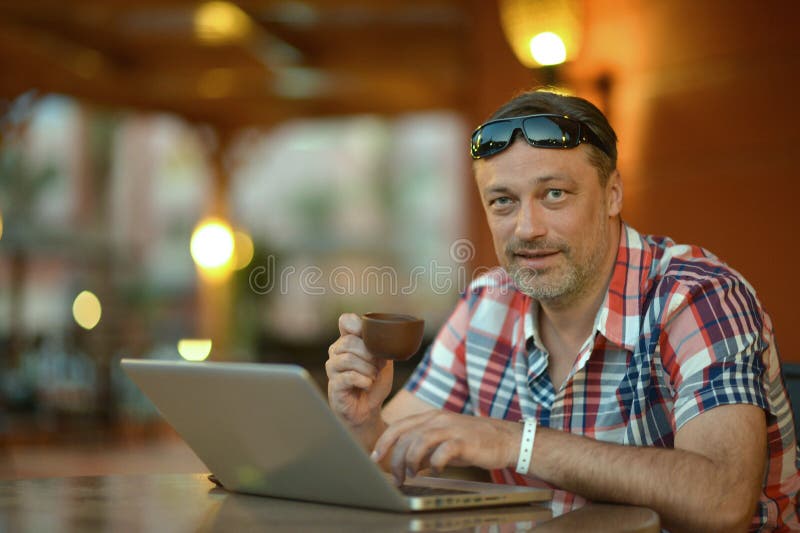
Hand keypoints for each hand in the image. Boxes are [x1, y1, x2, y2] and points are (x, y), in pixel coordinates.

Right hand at [326, 313, 393, 434]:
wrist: (369, 409)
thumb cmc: (373, 382)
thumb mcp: (383, 360)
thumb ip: (382, 346)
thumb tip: (385, 338)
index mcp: (348, 341)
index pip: (345, 321)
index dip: (357, 325)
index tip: (371, 337)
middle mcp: (336, 352)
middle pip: (348, 342)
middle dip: (369, 354)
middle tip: (378, 366)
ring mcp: (333, 369)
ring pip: (347, 359)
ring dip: (367, 368)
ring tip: (373, 376)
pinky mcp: (334, 386)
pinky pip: (347, 376)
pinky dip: (363, 380)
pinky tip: (368, 383)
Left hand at [371, 410, 522, 484]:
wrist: (505, 439)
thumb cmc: (472, 442)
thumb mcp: (443, 442)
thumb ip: (424, 449)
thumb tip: (406, 465)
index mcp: (431, 417)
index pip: (399, 427)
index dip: (384, 442)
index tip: (374, 458)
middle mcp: (438, 420)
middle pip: (405, 436)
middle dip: (395, 459)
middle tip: (397, 477)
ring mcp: (451, 429)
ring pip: (419, 442)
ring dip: (410, 462)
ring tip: (413, 475)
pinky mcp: (464, 441)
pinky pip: (442, 452)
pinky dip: (434, 464)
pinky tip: (436, 471)